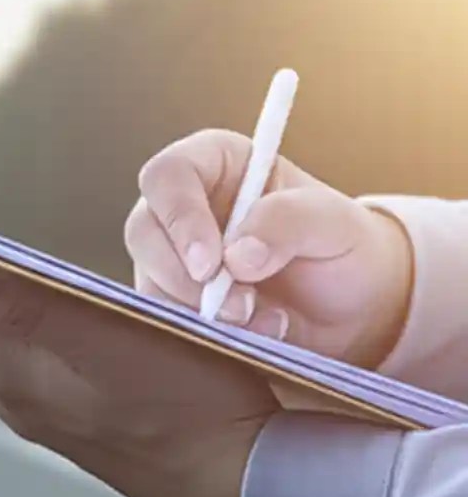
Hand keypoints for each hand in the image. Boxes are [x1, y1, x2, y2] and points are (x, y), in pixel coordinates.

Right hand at [125, 129, 411, 367]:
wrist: (352, 306)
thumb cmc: (343, 246)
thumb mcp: (334, 223)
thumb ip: (288, 221)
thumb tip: (236, 255)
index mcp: (216, 163)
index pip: (168, 176)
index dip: (180, 218)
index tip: (211, 265)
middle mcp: (184, 205)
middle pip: (144, 232)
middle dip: (186, 278)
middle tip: (240, 306)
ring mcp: (174, 255)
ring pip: (150, 281)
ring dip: (200, 312)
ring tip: (262, 318)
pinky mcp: (176, 299)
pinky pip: (166, 318)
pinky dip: (206, 334)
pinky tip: (253, 332)